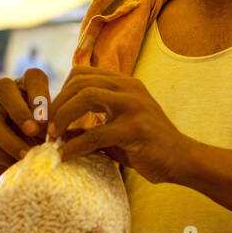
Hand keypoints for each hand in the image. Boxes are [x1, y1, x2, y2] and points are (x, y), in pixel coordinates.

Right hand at [0, 68, 50, 177]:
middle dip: (19, 111)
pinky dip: (0, 155)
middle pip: (3, 88)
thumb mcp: (53, 128)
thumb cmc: (42, 136)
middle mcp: (1, 91)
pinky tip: (13, 165)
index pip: (32, 76)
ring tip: (27, 156)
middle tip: (34, 131)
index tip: (46, 118)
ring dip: (11, 141)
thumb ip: (58, 126)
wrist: (19, 157)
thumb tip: (67, 135)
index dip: (39, 94)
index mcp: (26, 84)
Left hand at [48, 65, 192, 182]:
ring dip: (63, 117)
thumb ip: (91, 124)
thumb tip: (56, 131)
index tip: (53, 115)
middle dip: (57, 105)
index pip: (82, 73)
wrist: (182, 159)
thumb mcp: (117, 128)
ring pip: (86, 97)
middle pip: (80, 81)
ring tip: (54, 137)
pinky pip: (95, 133)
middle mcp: (130, 88)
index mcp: (125, 84)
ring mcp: (135, 106)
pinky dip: (75, 146)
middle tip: (49, 128)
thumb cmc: (149, 146)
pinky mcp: (136, 129)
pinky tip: (66, 156)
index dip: (61, 92)